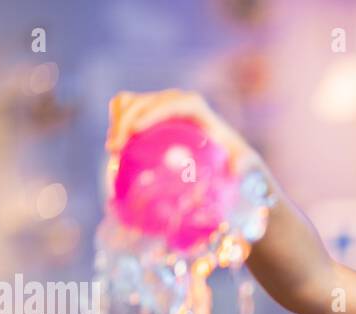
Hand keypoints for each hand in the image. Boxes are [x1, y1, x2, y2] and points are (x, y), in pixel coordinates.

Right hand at [104, 89, 273, 189]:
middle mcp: (174, 100)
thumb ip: (242, 163)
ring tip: (113, 150)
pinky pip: (124, 111)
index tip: (136, 131)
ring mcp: (157, 105)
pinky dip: (116, 124)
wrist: (219, 151)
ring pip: (129, 103)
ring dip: (117, 122)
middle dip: (126, 120)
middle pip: (145, 101)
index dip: (153, 112)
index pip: (172, 103)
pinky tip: (114, 148)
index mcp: (194, 107)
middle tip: (116, 148)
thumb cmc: (229, 156)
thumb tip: (235, 171)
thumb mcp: (241, 160)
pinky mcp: (146, 113)